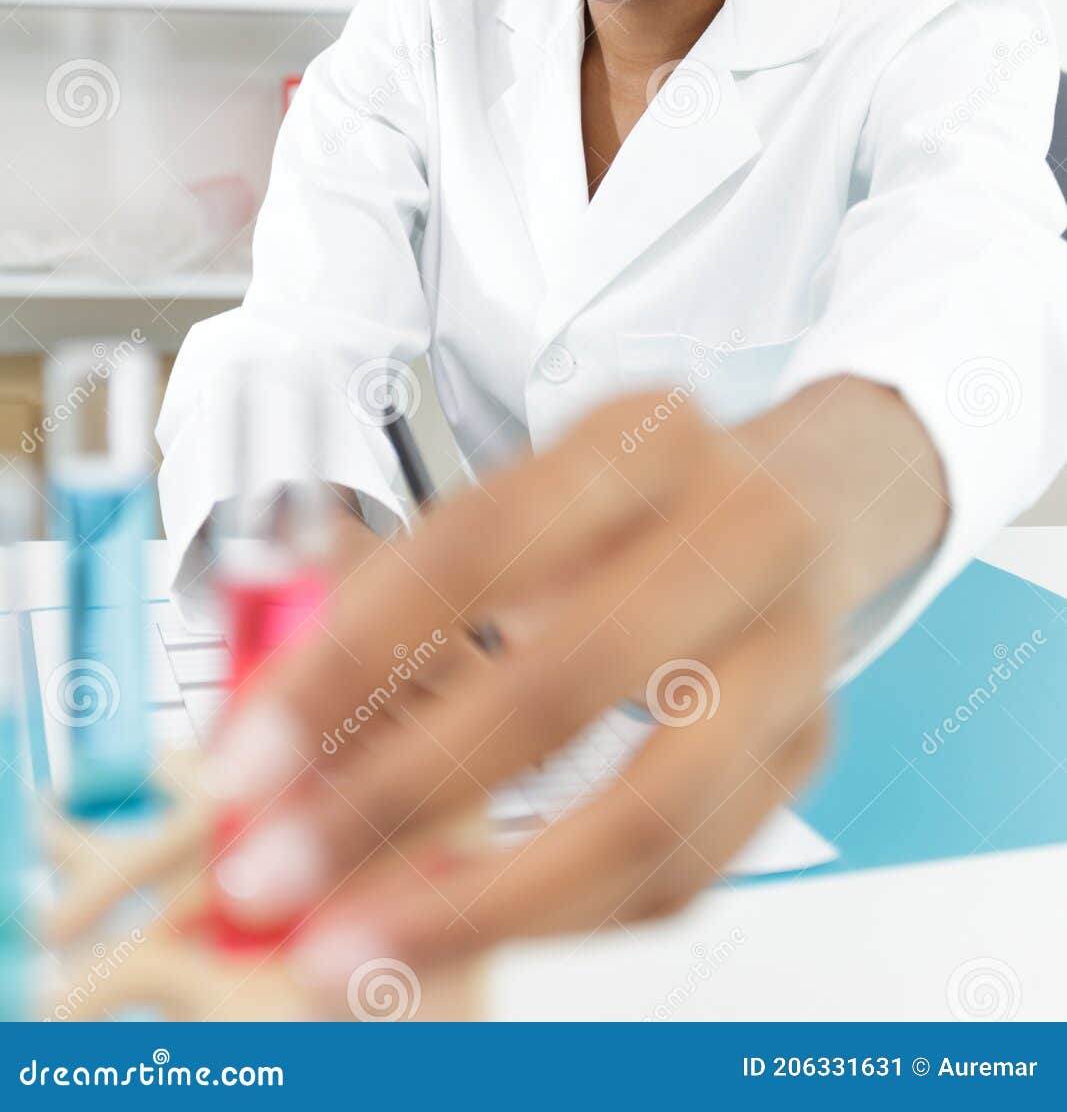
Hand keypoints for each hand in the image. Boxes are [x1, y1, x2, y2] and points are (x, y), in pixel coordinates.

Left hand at [202, 386, 835, 1001]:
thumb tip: (266, 716)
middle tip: (282, 866)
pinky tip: (462, 922)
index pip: (483, 539)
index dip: (355, 652)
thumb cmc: (634, 502)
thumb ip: (397, 582)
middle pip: (570, 681)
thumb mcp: (526, 491)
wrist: (808, 498)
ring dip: (482, 897)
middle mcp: (742, 533)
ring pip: (650, 811)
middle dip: (402, 792)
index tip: (254, 753)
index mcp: (648, 436)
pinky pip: (683, 870)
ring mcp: (793, 652)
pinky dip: (558, 916)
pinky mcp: (806, 750)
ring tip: (360, 937)